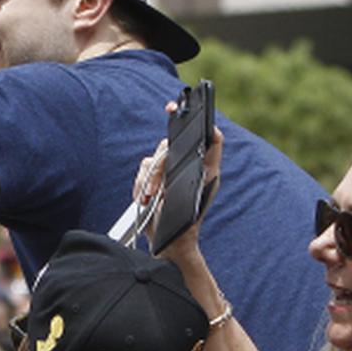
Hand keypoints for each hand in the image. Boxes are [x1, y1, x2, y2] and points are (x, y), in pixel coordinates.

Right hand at [135, 117, 223, 257]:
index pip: (209, 137)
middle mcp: (188, 165)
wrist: (170, 242)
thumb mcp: (198, 194)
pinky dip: (140, 186)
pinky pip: (143, 172)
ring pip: (153, 160)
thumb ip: (206, 167)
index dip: (201, 119)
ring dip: (147, 181)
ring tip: (148, 199)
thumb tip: (212, 138)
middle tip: (154, 188)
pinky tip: (143, 200)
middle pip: (170, 146)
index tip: (186, 109)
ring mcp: (170, 172)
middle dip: (158, 168)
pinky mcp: (155, 180)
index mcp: (207, 167)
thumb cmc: (187, 221)